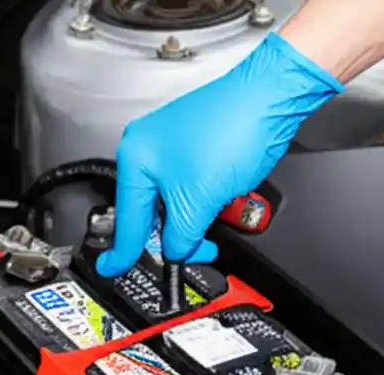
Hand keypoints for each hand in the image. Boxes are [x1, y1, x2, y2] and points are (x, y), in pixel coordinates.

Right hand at [96, 33, 343, 277]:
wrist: (271, 98)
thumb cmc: (234, 129)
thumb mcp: (200, 201)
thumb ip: (181, 236)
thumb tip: (175, 251)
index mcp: (136, 158)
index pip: (128, 219)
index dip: (124, 251)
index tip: (112, 268)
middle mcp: (146, 147)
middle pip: (147, 209)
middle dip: (167, 235)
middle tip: (184, 256)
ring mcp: (170, 143)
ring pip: (169, 199)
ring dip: (187, 220)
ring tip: (206, 230)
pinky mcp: (193, 144)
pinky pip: (185, 185)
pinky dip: (197, 203)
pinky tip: (213, 207)